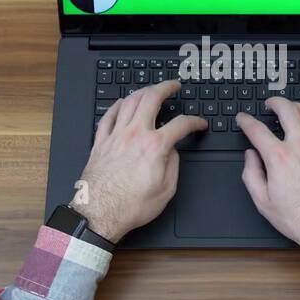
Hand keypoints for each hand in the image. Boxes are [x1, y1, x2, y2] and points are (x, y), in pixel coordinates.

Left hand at [70, 80, 206, 242]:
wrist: (100, 213)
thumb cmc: (131, 206)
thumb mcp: (166, 190)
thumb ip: (173, 164)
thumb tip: (172, 151)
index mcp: (155, 146)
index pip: (181, 124)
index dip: (194, 121)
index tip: (199, 124)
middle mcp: (134, 134)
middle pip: (151, 99)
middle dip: (166, 88)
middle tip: (173, 85)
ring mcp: (115, 136)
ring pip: (129, 101)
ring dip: (142, 91)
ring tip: (150, 90)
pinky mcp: (101, 142)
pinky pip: (108, 115)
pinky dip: (117, 105)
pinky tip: (122, 103)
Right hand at [236, 97, 299, 251]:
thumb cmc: (299, 219)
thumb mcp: (263, 202)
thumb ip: (252, 175)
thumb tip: (251, 157)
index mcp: (279, 158)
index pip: (257, 130)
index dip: (246, 120)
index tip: (243, 119)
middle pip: (287, 110)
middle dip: (275, 102)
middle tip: (269, 104)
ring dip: (297, 106)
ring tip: (291, 107)